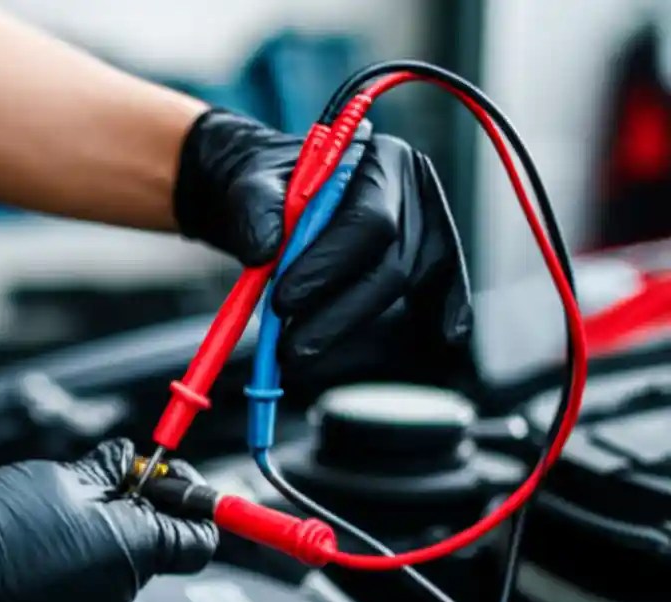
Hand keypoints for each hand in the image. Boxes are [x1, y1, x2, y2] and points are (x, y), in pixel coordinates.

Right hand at [0, 439, 217, 601]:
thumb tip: (130, 462)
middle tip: (95, 482)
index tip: (169, 482)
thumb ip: (108, 470)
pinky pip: (79, 591)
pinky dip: (67, 565)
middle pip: (153, 551)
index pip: (200, 539)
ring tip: (50, 512)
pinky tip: (30, 543)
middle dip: (131, 514)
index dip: (191, 504)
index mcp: (131, 552)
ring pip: (112, 570)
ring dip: (95, 539)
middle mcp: (118, 594)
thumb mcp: (57, 476)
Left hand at [174, 110, 472, 380]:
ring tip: (299, 351)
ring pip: (402, 284)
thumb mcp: (248, 183)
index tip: (282, 302)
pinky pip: (437, 287)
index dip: (327, 267)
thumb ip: (254, 208)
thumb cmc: (267, 185)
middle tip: (287, 347)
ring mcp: (421, 222)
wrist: (272, 192)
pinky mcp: (422, 254)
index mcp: (377, 158)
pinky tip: (445, 340)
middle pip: (392, 262)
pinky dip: (438, 314)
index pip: (366, 221)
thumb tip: (265, 251)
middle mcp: (411, 188)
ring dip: (350, 324)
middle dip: (338, 312)